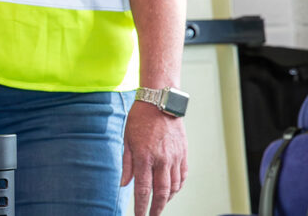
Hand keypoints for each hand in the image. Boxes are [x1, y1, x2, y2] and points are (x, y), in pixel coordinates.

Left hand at [120, 101, 187, 215]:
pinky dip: (177, 187)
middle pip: (161, 193)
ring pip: (174, 187)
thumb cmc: (139, 119)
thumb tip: (123, 184)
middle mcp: (161, 159)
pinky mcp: (183, 154)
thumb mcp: (126, 139)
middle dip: (156, 209)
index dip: (141, 207)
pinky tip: (171, 190)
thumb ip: (126, 163)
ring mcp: (175, 157)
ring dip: (167, 198)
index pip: (143, 190)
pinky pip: (182, 176)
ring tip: (159, 204)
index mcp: (144, 156)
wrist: (160, 102)